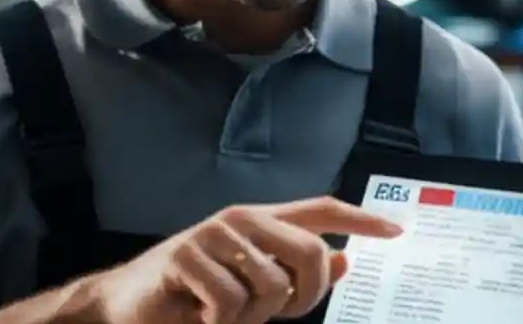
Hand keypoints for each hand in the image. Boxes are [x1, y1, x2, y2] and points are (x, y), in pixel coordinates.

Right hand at [90, 196, 402, 323]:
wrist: (126, 306)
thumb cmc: (193, 296)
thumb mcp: (252, 286)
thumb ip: (295, 272)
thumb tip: (346, 262)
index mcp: (261, 221)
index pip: (320, 210)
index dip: (360, 220)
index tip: (397, 232)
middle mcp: (241, 218)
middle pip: (310, 253)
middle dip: (304, 298)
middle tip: (274, 316)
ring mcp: (213, 233)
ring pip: (270, 287)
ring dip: (250, 318)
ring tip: (220, 314)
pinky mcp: (185, 254)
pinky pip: (230, 302)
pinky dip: (218, 322)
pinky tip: (198, 315)